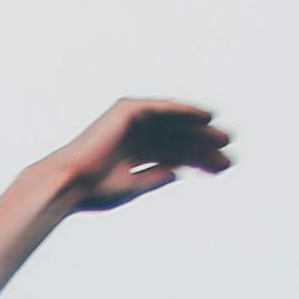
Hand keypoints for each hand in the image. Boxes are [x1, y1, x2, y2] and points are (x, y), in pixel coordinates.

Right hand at [52, 98, 229, 211]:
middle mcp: (132, 135)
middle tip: (229, 155)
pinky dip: (184, 110)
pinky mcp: (127, 110)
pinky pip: (163, 107)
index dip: (198, 161)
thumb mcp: (132, 185)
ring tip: (224, 138)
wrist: (69, 183)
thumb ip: (154, 176)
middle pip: (177, 139)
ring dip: (199, 130)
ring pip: (173, 125)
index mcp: (131, 154)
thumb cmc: (94, 190)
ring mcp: (129, 121)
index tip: (221, 169)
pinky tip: (206, 117)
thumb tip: (177, 171)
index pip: (172, 154)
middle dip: (203, 148)